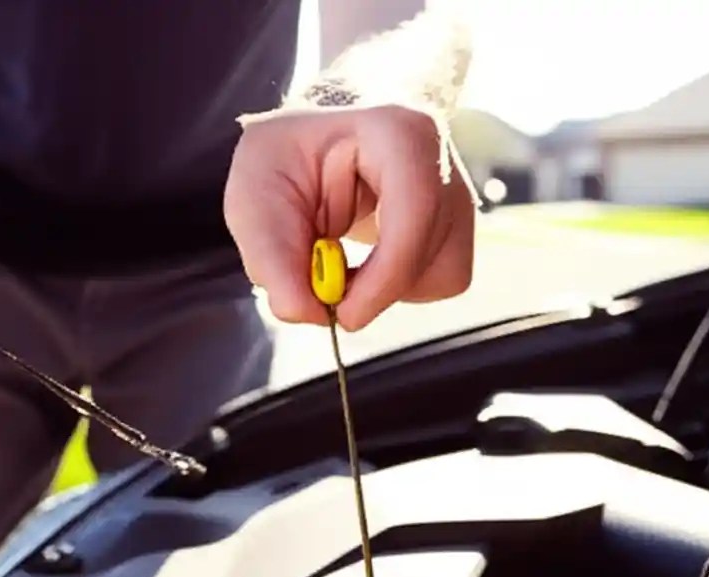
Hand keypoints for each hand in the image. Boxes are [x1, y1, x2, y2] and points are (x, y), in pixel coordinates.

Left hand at [224, 104, 475, 330]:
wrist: (304, 149)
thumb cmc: (281, 162)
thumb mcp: (254, 203)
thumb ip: (272, 259)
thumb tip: (309, 312)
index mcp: (394, 132)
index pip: (416, 206)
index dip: (387, 271)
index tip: (343, 312)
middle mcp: (438, 158)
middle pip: (432, 247)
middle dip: (378, 287)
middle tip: (327, 295)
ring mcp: (454, 191)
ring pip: (445, 270)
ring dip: (390, 289)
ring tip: (345, 269)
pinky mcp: (455, 224)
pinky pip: (444, 278)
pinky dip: (402, 289)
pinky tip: (369, 267)